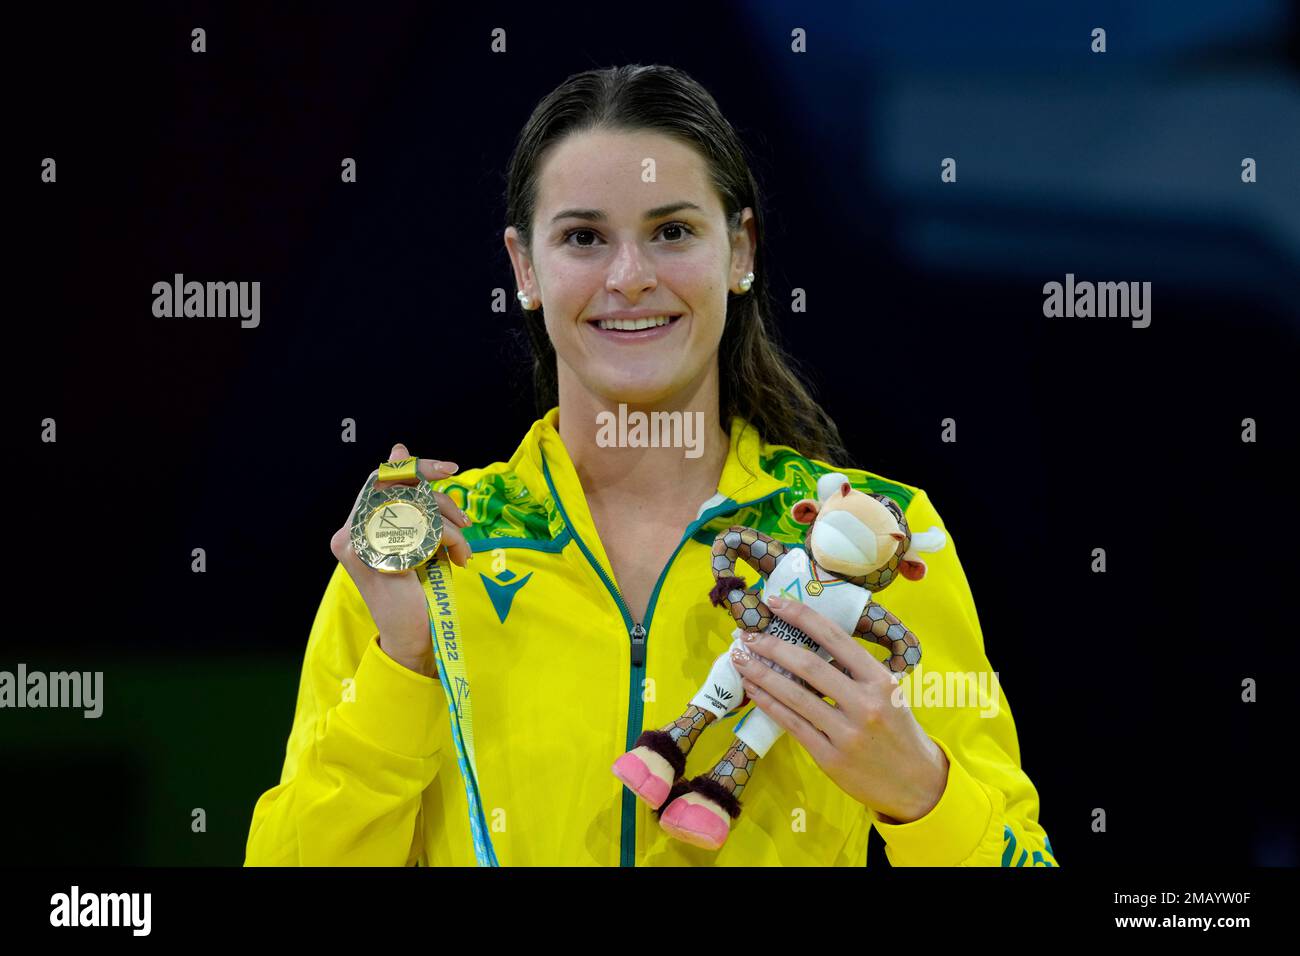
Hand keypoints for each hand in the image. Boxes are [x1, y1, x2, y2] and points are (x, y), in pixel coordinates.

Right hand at [329, 442, 473, 675]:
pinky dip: (451, 541)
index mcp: (353, 527)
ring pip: (417, 508)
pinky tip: (458, 559)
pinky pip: (426, 529)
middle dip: (442, 500)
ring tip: (461, 550)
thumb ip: (407, 499)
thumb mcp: (414, 535)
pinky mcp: (382, 558)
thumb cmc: (414, 590)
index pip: (380, 478)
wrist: (412, 637)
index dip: (414, 466)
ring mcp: (360, 546)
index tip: (448, 469)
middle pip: (401, 488)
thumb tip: (398, 448)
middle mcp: (348, 534)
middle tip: (464, 521)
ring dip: (451, 527)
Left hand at [730, 595, 949, 823]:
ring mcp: (846, 733)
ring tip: (741, 659)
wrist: (917, 784)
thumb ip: (856, 671)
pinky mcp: (830, 758)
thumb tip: (810, 645)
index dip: (801, 616)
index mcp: (880, 680)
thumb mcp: (890, 693)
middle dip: (772, 647)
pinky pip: (792, 725)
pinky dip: (769, 705)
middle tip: (747, 635)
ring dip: (762, 674)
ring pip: (795, 696)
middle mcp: (864, 704)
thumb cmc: (899, 731)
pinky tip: (753, 691)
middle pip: (809, 666)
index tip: (775, 603)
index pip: (835, 638)